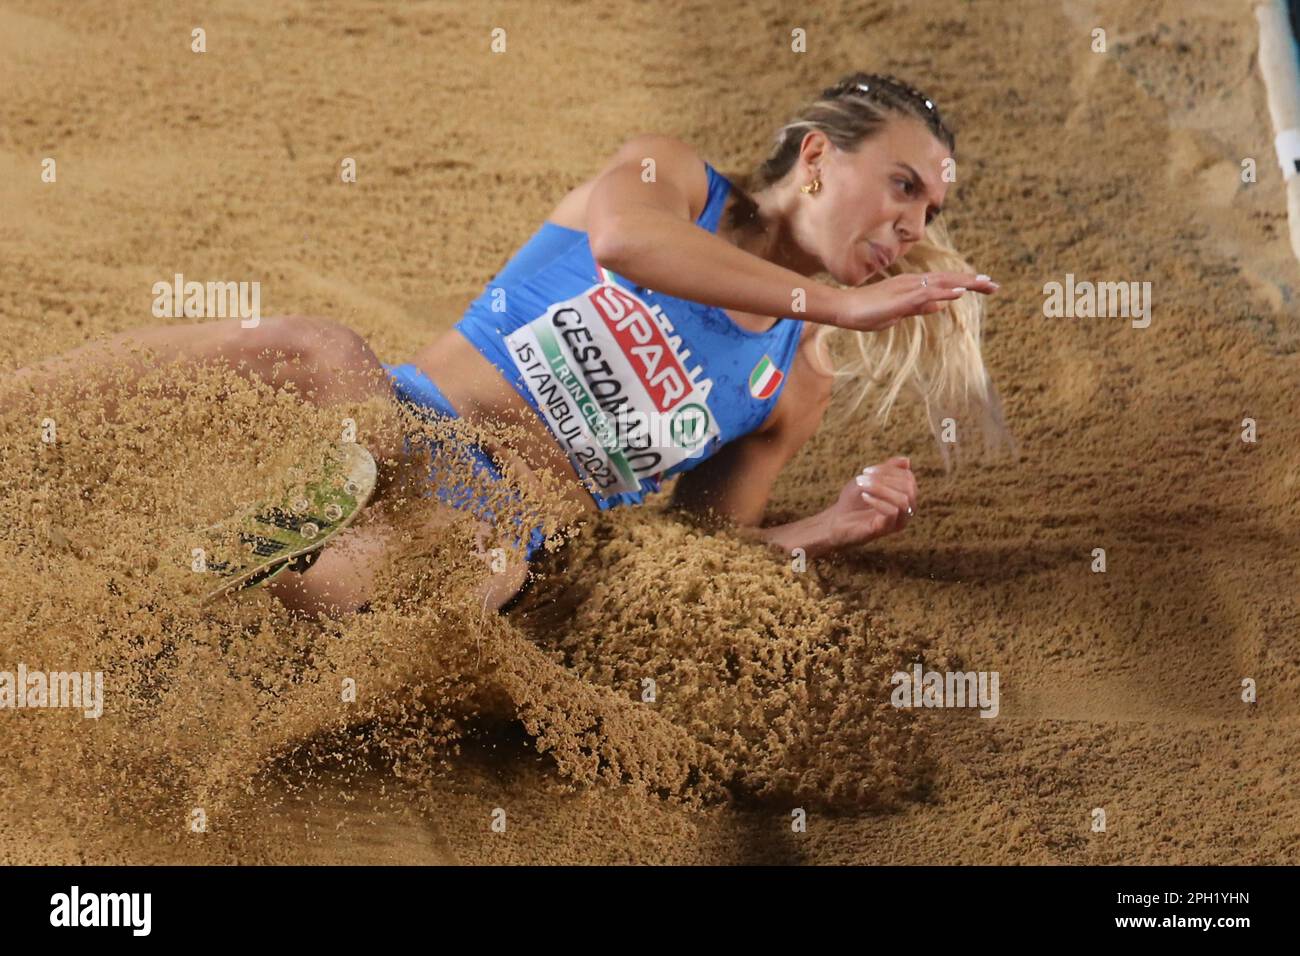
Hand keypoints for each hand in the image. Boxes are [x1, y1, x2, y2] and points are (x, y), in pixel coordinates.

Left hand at [821, 457, 917, 549]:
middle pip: (909, 487)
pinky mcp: (887, 529)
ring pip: (904, 500)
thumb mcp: (870, 479)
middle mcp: (907, 510)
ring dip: (881, 488)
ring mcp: (898, 521)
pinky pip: (893, 512)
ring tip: (862, 487)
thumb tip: (907, 460)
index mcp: (905, 496)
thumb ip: (889, 469)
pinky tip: (864, 497)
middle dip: (885, 478)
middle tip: (862, 477)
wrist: (837, 521)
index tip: (867, 470)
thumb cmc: (854, 500)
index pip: (908, 477)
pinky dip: (878, 501)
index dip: (888, 470)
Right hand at [834, 272, 997, 332]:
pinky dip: (946, 291)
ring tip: (985, 284)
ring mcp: (907, 288)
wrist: (844, 310)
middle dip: (973, 281)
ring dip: (965, 282)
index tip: (986, 286)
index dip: (965, 283)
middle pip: (949, 278)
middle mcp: (913, 282)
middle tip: (995, 285)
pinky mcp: (901, 298)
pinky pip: (927, 293)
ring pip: (942, 282)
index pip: (945, 282)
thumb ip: (919, 308)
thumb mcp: (899, 312)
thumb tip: (940, 305)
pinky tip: (960, 292)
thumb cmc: (867, 312)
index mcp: (913, 286)